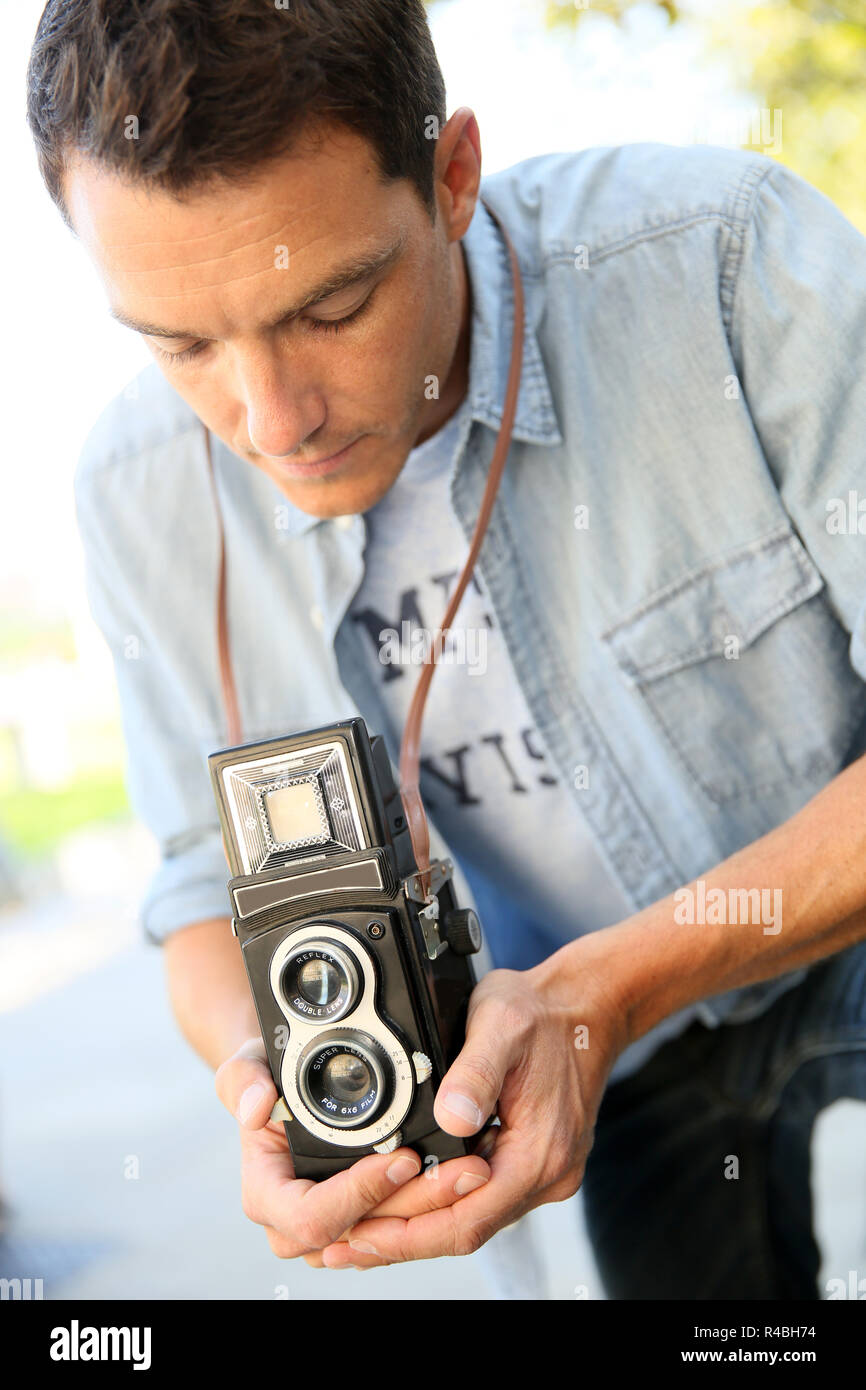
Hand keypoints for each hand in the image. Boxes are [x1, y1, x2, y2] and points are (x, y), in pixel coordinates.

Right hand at [214, 1037, 491, 1267]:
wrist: (282, 1081)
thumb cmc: (264, 1074)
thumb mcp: (248, 1063)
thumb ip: (243, 1079)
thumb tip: (255, 1107)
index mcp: (266, 1195)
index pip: (313, 1218)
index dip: (359, 1195)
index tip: (401, 1157)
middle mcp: (295, 1223)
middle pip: (363, 1234)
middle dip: (416, 1204)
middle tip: (463, 1168)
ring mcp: (333, 1225)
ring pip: (389, 1236)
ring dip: (434, 1207)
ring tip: (473, 1169)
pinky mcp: (363, 1218)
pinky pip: (399, 1226)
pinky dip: (431, 1204)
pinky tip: (461, 1174)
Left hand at [316, 946, 630, 1266]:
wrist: (586, 1006)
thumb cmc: (543, 1013)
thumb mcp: (501, 1025)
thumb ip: (474, 1074)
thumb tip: (451, 1119)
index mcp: (541, 1153)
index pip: (468, 1218)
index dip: (409, 1235)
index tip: (360, 1236)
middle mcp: (548, 1174)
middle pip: (465, 1228)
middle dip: (401, 1240)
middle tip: (342, 1246)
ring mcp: (543, 1172)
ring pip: (472, 1218)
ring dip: (416, 1227)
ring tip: (359, 1232)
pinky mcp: (532, 1162)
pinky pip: (481, 1198)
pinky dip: (439, 1205)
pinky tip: (402, 1202)